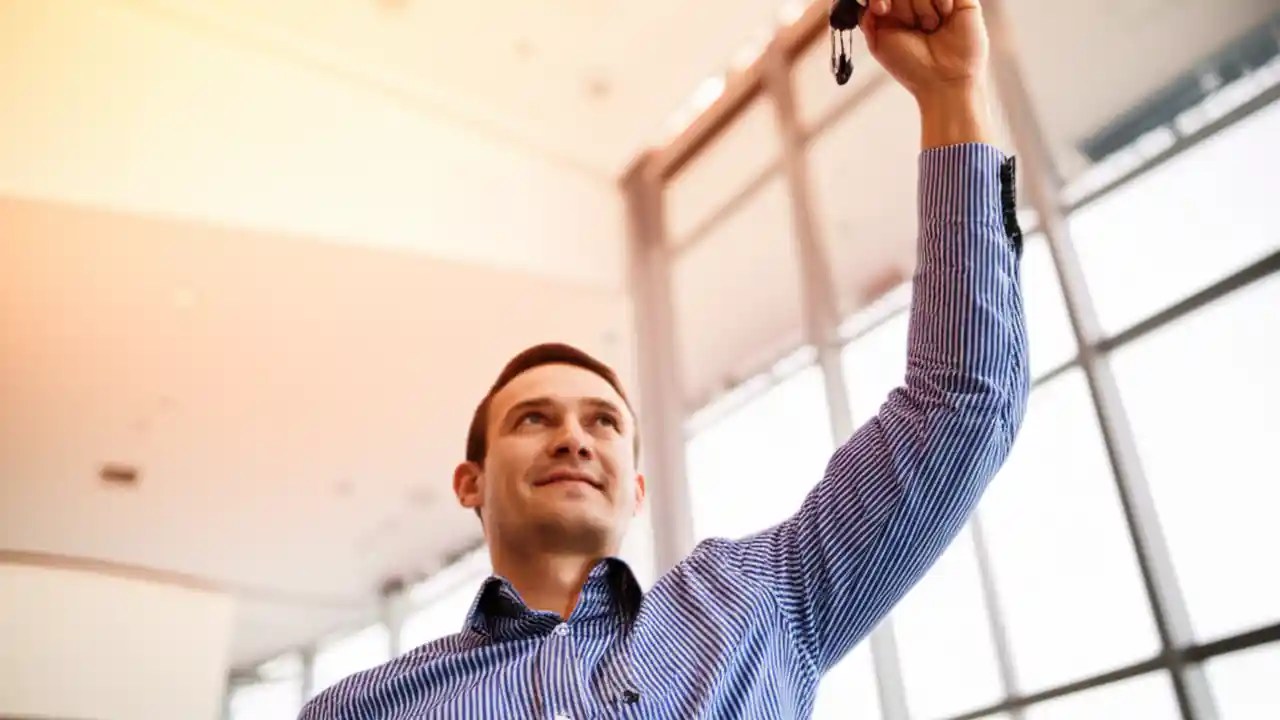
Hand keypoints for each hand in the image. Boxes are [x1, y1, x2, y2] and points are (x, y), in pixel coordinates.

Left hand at [860, 0, 988, 97]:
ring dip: (921, 5)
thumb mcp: (878, 43)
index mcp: (894, 11)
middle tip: (911, 25)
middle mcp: (915, 2)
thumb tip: (865, 0)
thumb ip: (867, 17)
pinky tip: (944, 17)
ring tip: (930, 27)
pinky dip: (940, 0)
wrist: (943, 80)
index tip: (881, 9)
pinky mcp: (961, 0)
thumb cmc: (912, 67)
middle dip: (902, 6)